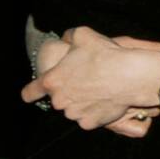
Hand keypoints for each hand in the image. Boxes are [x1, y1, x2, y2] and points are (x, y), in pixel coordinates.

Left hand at [21, 26, 159, 129]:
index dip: (30, 92)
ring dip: (80, 102)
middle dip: (67, 92)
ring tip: (97, 89)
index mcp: (52, 81)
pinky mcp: (90, 123)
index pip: (30, 92)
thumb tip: (66, 39)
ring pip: (73, 109)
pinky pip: (88, 118)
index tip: (31, 94)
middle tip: (83, 80)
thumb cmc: (104, 55)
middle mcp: (59, 101)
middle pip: (58, 99)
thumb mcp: (82, 35)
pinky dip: (93, 111)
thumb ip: (68, 37)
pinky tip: (104, 99)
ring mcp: (74, 114)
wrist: (129, 76)